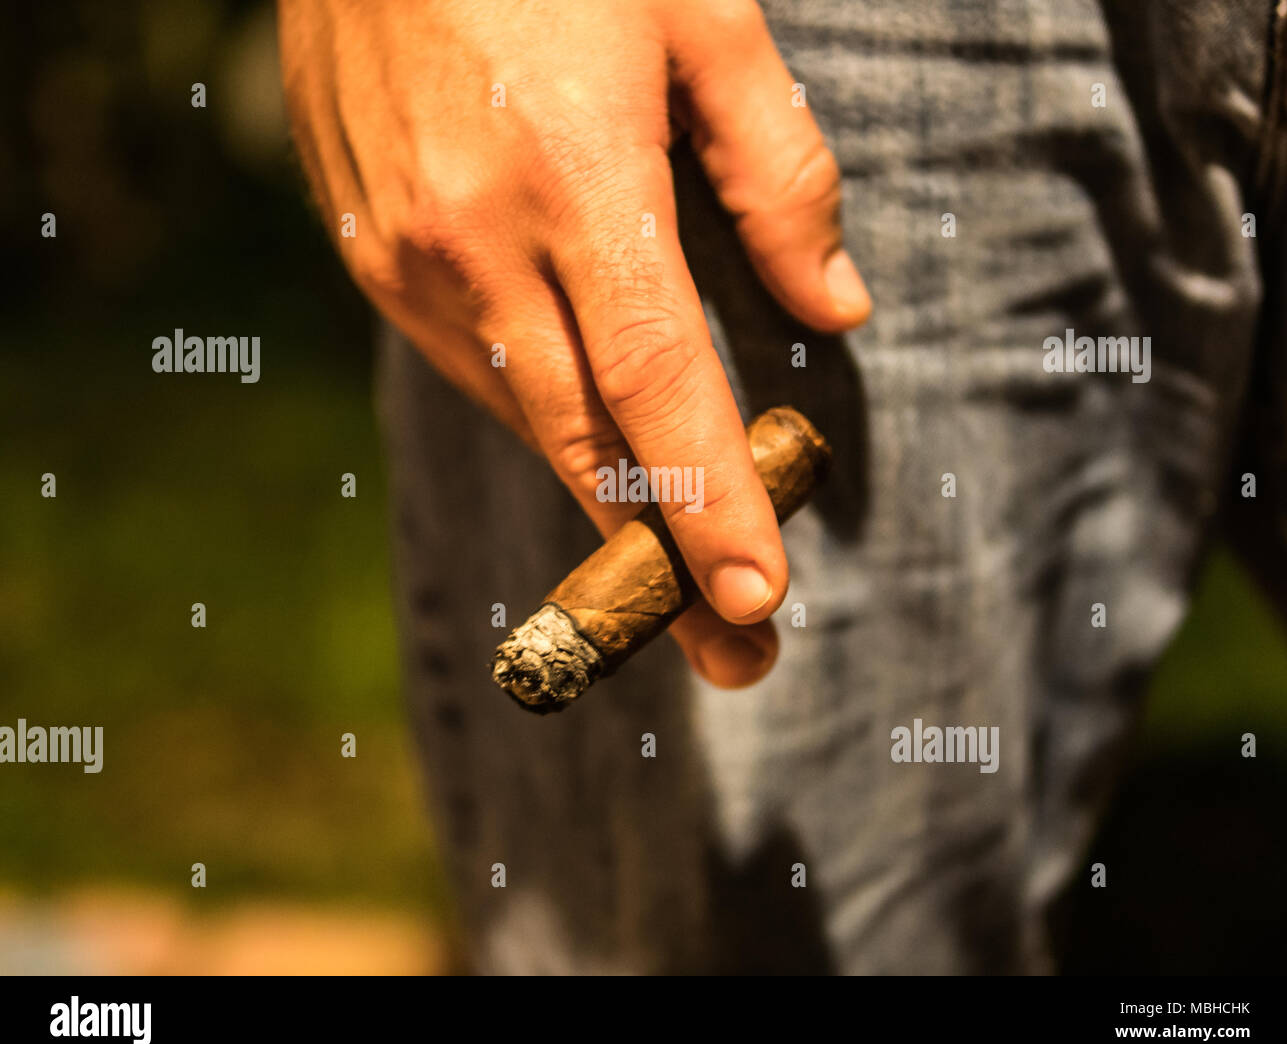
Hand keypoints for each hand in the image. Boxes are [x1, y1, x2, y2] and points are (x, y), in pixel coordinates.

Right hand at [278, 0, 869, 688]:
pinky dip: (545, 411)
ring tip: (675, 547)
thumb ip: (779, 175)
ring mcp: (405, 258)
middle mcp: (475, 246)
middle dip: (665, 559)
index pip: (660, 391)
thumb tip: (832, 304)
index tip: (756, 602)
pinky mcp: (367, 252)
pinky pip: (473, 366)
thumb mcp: (704, 18)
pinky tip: (589, 427)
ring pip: (530, 416)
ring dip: (606, 487)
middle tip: (733, 651)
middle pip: (587, 443)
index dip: (712, 506)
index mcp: (576, 184)